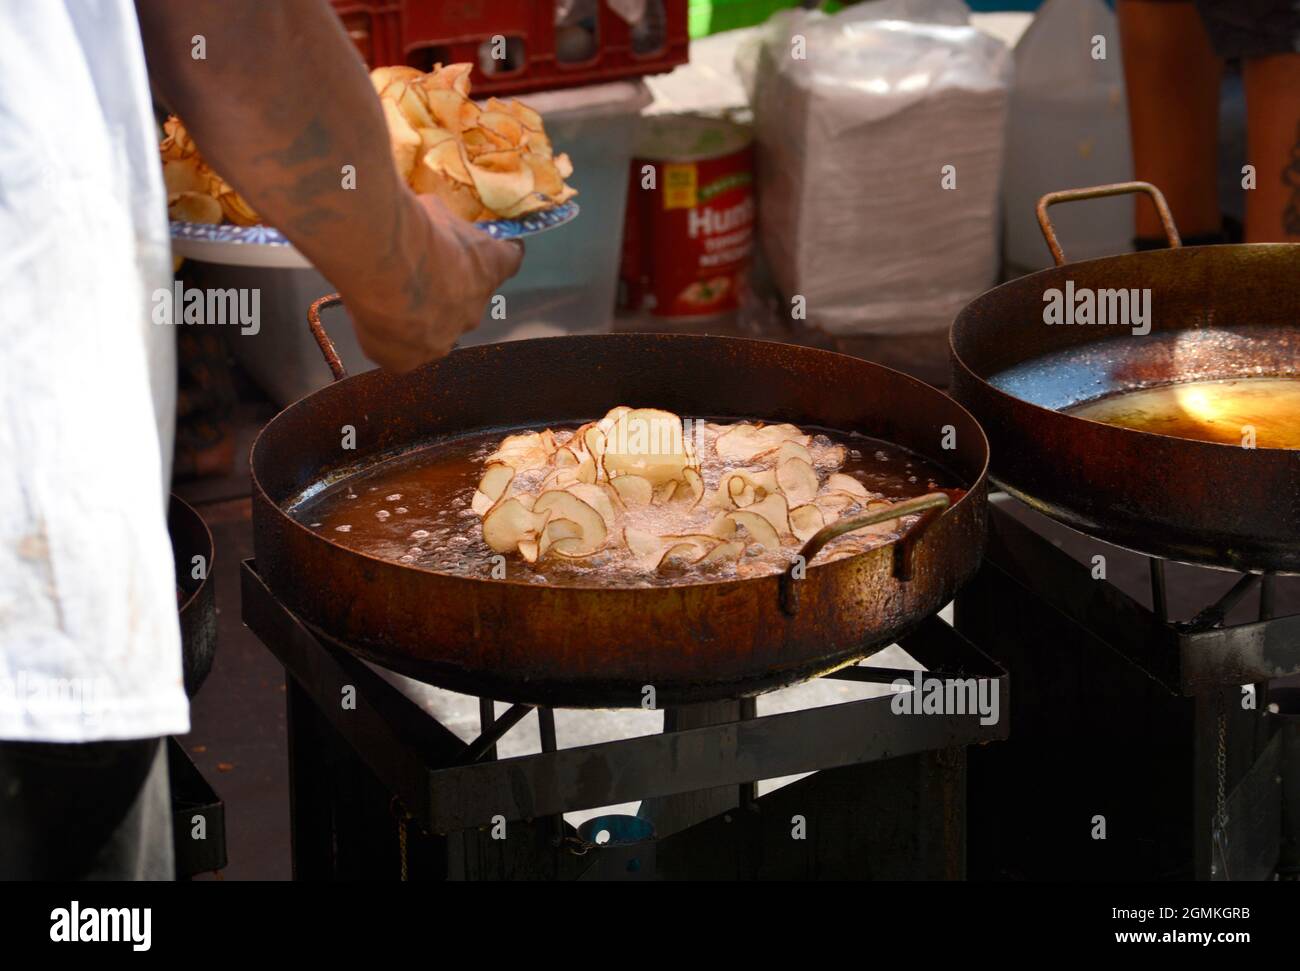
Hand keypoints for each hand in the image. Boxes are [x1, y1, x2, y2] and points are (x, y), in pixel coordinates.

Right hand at [342, 192, 522, 370]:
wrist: (383, 264)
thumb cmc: (412, 230)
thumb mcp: (434, 211)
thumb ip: (440, 225)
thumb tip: (428, 223)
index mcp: (490, 266)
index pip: (508, 259)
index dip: (495, 255)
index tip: (491, 248)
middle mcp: (474, 311)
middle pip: (465, 303)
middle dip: (443, 291)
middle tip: (411, 274)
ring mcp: (442, 341)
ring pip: (430, 332)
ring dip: (414, 319)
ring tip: (383, 299)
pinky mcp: (407, 361)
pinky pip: (399, 352)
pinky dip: (386, 338)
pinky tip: (369, 319)